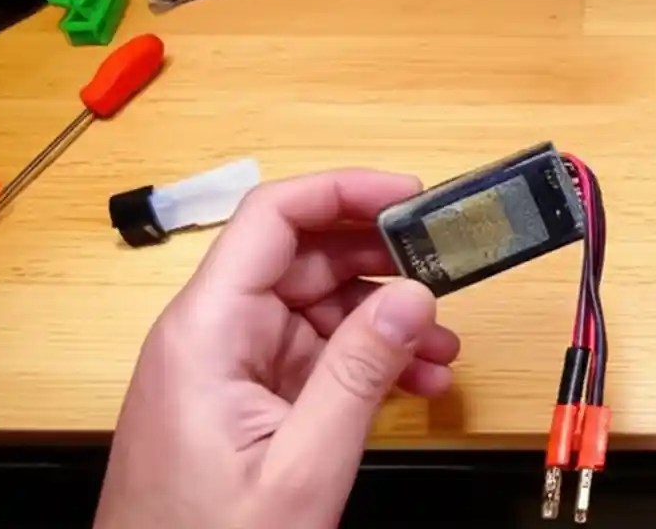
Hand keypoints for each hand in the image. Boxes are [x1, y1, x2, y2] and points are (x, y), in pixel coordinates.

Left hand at [95, 170, 459, 528]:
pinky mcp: (247, 395)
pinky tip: (416, 382)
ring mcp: (230, 364)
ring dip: (386, 319)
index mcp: (206, 331)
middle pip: (304, 258)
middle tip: (448, 272)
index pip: (273, 218)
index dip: (344, 191)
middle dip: (383, 263)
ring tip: (442, 349)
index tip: (411, 196)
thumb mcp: (302, 465)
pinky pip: (316, 353)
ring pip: (319, 307)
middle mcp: (213, 334)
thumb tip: (413, 295)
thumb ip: (360, 372)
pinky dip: (368, 360)